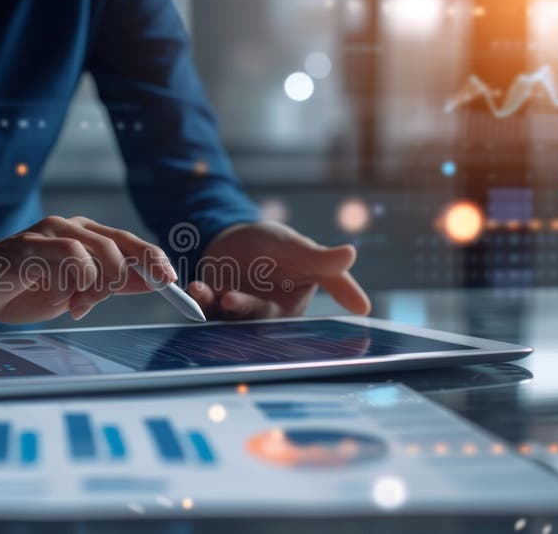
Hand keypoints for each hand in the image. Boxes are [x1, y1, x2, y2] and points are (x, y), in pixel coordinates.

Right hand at [0, 216, 176, 323]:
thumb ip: (109, 285)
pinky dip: (74, 280)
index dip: (155, 261)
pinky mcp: (24, 246)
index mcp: (82, 235)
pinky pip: (68, 255)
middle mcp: (67, 227)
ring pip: (97, 249)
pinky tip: (61, 296)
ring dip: (97, 284)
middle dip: (126, 277)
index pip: (130, 242)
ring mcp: (46, 233)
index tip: (174, 283)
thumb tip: (153, 282)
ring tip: (77, 304)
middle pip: (120, 243)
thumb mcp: (74, 293)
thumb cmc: (19, 289)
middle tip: (105, 302)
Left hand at [188, 222, 370, 319]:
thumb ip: (318, 258)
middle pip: (263, 314)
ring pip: (231, 315)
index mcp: (297, 300)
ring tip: (204, 291)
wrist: (234, 242)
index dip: (342, 298)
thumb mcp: (294, 247)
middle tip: (232, 300)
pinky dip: (200, 299)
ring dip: (216, 306)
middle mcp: (271, 313)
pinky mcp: (216, 308)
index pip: (321, 298)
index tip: (362, 307)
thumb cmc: (273, 246)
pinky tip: (195, 287)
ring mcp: (242, 312)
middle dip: (247, 309)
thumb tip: (351, 254)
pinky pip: (208, 307)